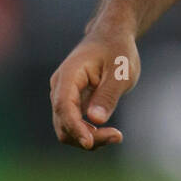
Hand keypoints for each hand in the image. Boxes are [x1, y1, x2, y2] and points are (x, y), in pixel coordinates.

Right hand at [50, 28, 139, 149]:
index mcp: (69, 74)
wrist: (112, 37)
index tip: (90, 143)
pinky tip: (110, 133)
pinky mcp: (72, 103)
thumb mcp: (120, 71)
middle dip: (86, 136)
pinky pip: (74, 124)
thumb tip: (96, 119)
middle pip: (63, 122)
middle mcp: (60, 87)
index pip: (64, 106)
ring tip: (116, 135)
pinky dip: (89, 132)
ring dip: (88, 137)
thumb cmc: (118, 50)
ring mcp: (63, 96)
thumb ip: (108, 95)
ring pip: (66, 127)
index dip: (75, 127)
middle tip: (117, 136)